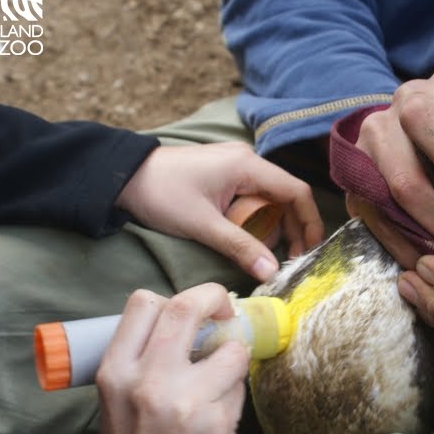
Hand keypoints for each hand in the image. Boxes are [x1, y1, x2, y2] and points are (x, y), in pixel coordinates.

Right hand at [96, 283, 249, 433]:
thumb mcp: (120, 393)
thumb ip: (147, 352)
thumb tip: (194, 315)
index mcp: (116, 370)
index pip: (144, 303)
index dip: (177, 296)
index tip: (194, 308)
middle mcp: (147, 380)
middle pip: (186, 306)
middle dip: (215, 297)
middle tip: (225, 311)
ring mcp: (185, 400)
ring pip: (231, 349)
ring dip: (233, 358)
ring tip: (220, 379)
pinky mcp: (217, 422)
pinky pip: (240, 387)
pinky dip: (234, 392)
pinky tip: (217, 411)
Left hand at [116, 142, 323, 280]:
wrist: (122, 176)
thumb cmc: (161, 194)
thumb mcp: (202, 225)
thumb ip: (240, 247)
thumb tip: (272, 273)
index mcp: (247, 165)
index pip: (296, 191)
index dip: (309, 222)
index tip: (311, 251)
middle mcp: (248, 161)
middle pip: (286, 196)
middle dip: (293, 229)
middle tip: (289, 261)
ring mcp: (236, 166)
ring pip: (270, 199)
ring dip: (275, 226)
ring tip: (267, 255)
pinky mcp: (225, 175)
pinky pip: (254, 198)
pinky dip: (258, 220)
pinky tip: (250, 240)